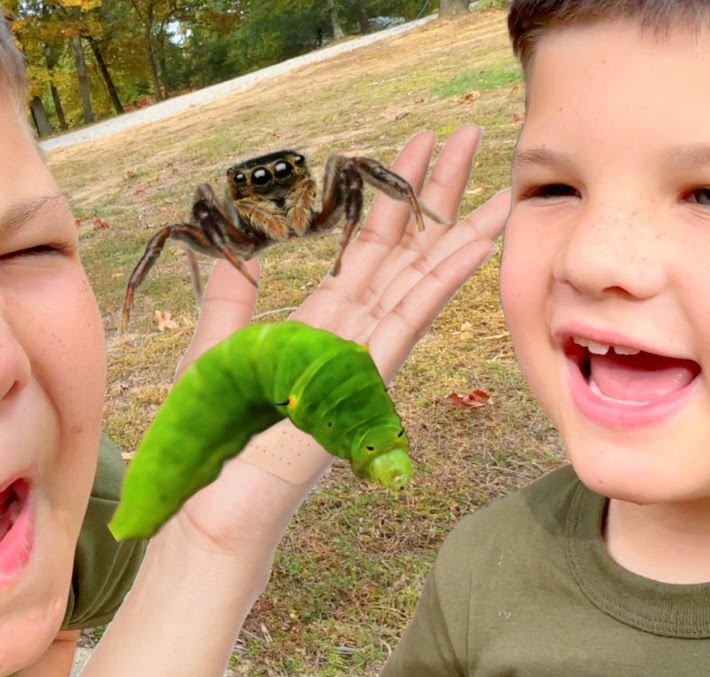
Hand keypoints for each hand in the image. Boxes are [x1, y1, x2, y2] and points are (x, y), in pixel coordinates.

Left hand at [167, 124, 510, 550]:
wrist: (209, 504)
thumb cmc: (210, 440)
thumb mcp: (213, 349)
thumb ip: (231, 302)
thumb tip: (235, 254)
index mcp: (318, 327)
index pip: (366, 250)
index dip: (393, 198)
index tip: (415, 148)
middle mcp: (350, 337)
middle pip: (404, 253)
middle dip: (438, 196)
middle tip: (472, 139)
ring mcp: (361, 360)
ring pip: (419, 282)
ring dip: (458, 230)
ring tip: (500, 183)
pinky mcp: (360, 383)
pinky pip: (408, 322)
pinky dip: (441, 282)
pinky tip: (475, 243)